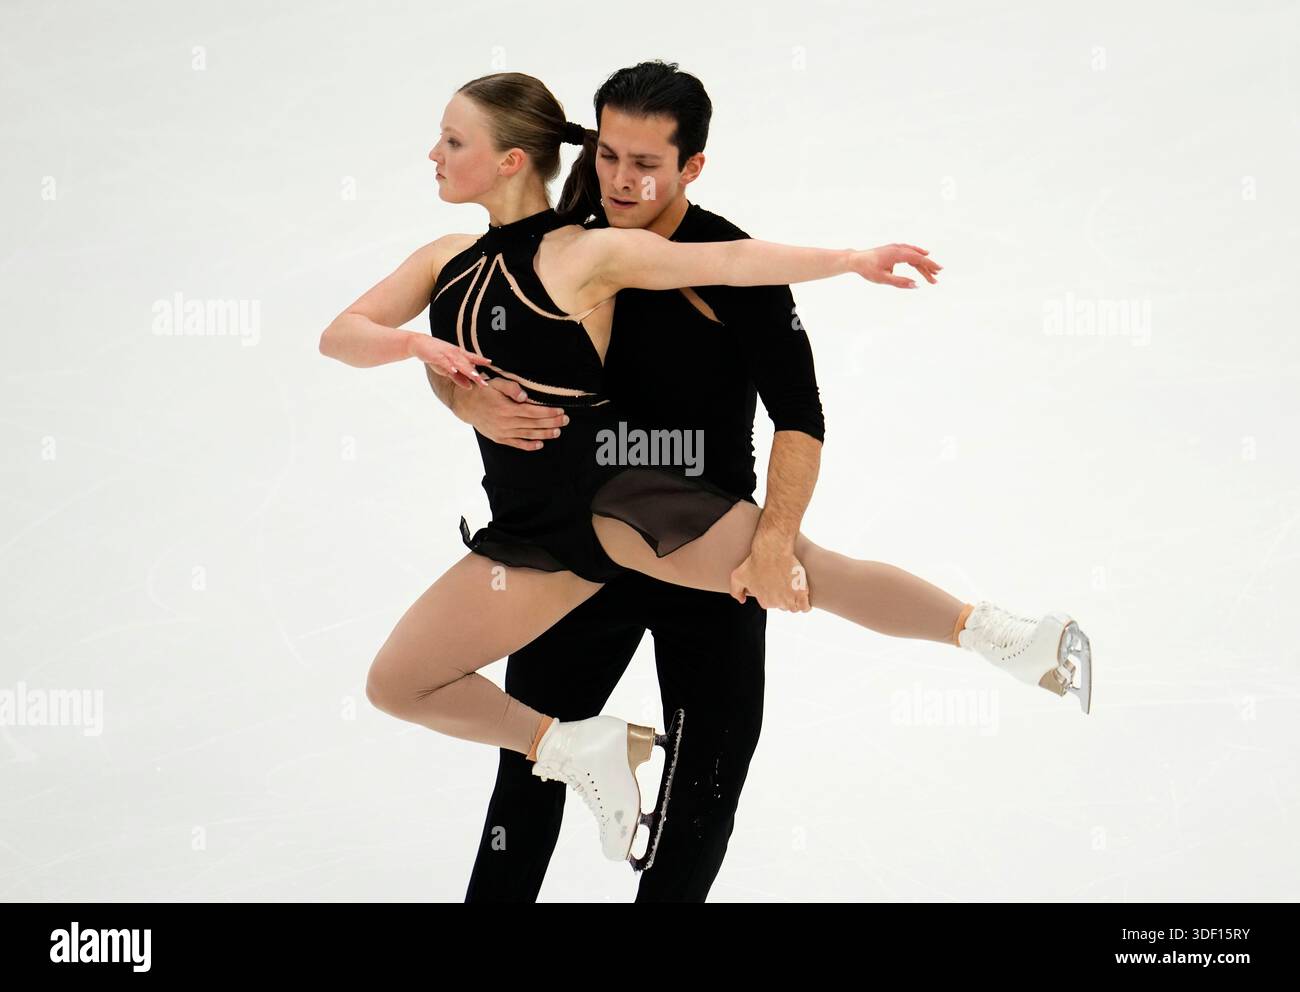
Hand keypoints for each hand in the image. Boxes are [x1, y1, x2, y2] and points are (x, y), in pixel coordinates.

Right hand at [408, 335, 493, 388]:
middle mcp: (454, 353)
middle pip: (467, 364)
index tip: (490, 363)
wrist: (419, 342)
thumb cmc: (436, 355)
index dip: (481, 360)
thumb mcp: (448, 369)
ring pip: (458, 363)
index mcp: (458, 354)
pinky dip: (449, 366)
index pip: (472, 357)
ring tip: (475, 377)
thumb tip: (470, 387)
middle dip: (476, 374)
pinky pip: (444, 362)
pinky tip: (454, 370)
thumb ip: (459, 378)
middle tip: (484, 383)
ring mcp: (446, 354)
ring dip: (467, 370)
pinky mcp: (436, 356)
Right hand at [452, 376, 567, 451]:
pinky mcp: (499, 438)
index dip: (548, 412)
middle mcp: (506, 422)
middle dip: (552, 423)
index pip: (533, 411)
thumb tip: (525, 396)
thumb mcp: (495, 383)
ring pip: (528, 434)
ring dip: (544, 434)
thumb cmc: (482, 391)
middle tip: (565, 421)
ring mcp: (503, 432)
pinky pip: (517, 444)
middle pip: (534, 424)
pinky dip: (529, 445)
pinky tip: (540, 444)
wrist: (464, 405)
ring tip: (557, 432)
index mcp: (507, 408)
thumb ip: (511, 388)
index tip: (560, 411)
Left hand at [728, 540, 810, 611]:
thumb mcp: (737, 576)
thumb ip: (736, 591)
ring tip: (794, 589)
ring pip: (794, 607)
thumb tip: (742, 600)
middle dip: (783, 596)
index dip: (773, 594)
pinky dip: (805, 604)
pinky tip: (803, 595)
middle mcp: (777, 603)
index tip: (775, 584)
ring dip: (794, 600)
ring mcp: (789, 599)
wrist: (771, 550)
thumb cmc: (754, 561)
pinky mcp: (801, 592)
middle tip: (784, 583)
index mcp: (764, 601)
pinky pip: (805, 607)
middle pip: (782, 604)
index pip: (770, 603)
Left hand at [852, 243, 941, 287]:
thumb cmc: (868, 270)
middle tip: (936, 278)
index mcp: (897, 254)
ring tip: (932, 272)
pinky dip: (917, 255)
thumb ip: (900, 282)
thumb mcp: (883, 279)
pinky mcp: (893, 249)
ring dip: (923, 263)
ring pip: (914, 254)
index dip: (929, 265)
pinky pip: (909, 251)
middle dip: (927, 268)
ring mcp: (896, 247)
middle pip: (917, 257)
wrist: (856, 260)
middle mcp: (898, 248)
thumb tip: (916, 285)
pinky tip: (922, 255)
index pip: (917, 259)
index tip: (939, 270)